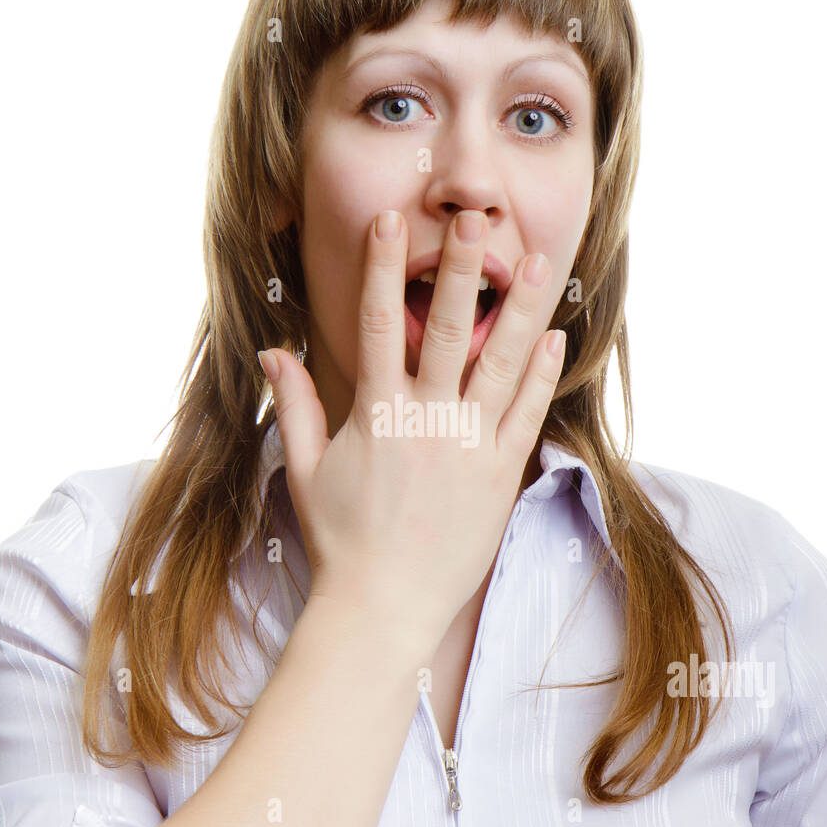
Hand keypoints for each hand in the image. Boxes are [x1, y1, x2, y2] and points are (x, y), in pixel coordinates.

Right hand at [259, 209, 565, 649]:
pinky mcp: (501, 475)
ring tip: (538, 261)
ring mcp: (468, 446)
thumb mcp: (306, 470)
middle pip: (444, 329)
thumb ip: (294, 405)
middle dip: (459, 269)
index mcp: (376, 414)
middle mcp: (426, 421)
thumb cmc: (342, 541)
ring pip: (501, 364)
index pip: (375, 324)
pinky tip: (554, 340)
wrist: (384, 606)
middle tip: (475, 221)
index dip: (381, 269)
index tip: (389, 224)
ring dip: (521, 310)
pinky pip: (527, 415)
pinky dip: (542, 376)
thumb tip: (272, 351)